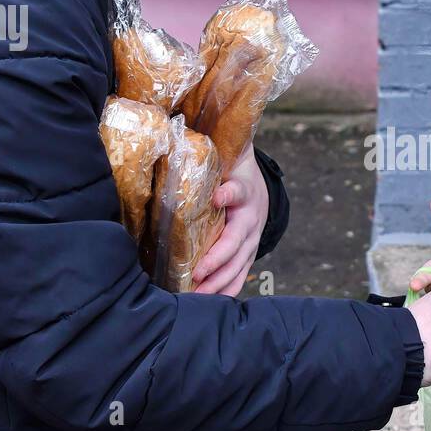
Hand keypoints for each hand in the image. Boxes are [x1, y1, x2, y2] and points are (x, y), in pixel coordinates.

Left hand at [192, 143, 268, 295]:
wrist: (256, 186)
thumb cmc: (231, 169)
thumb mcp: (225, 154)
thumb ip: (205, 147)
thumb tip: (173, 126)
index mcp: (244, 189)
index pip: (238, 191)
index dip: (228, 194)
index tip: (217, 196)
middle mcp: (251, 218)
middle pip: (237, 241)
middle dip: (217, 259)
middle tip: (197, 272)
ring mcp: (252, 239)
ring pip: (239, 264)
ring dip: (219, 282)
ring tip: (198, 295)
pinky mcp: (248, 253)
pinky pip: (240, 275)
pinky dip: (226, 289)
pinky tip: (210, 303)